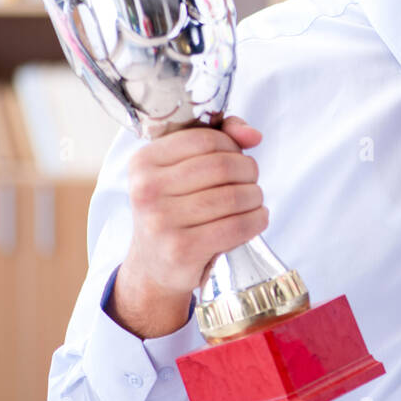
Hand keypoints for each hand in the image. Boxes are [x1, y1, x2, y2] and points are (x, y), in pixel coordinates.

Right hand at [108, 115, 268, 338]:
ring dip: (255, 197)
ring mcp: (161, 222)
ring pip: (234, 196)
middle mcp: (146, 190)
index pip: (206, 139)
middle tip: (250, 182)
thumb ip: (220, 139)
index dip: (232, 146)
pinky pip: (236, 226)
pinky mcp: (181, 250)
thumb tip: (253, 135)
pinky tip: (256, 219)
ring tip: (253, 202)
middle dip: (249, 172)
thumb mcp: (185, 168)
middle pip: (223, 166)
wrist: (154, 266)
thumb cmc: (175, 209)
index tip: (236, 159)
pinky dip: (257, 220)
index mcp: (143, 162)